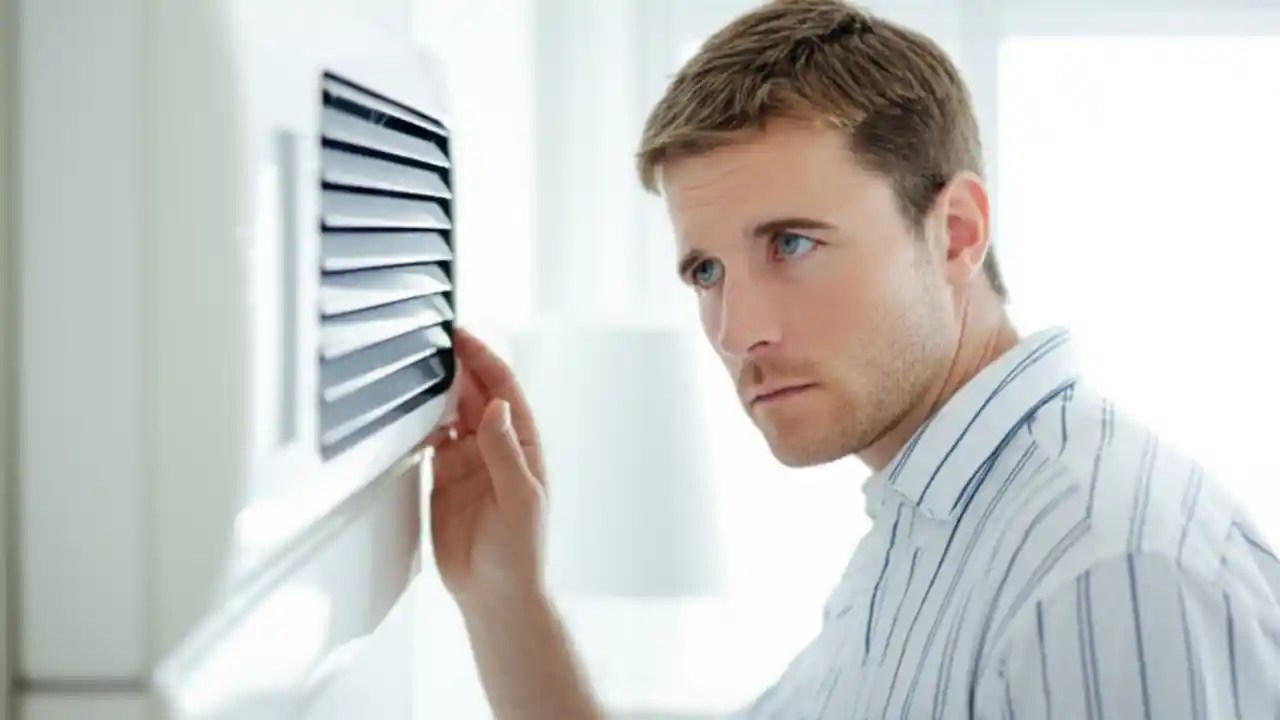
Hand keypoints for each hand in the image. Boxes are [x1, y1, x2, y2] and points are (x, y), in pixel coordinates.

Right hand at [421, 327, 547, 607]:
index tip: (463, 338)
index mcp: (524, 446)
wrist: (494, 594)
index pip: (504, 391)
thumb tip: (496, 406)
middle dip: (458, 366)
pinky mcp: (444, 479)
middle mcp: (497, 449)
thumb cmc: (521, 552)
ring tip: (415, 366)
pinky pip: (430, 440)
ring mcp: (469, 462)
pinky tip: (406, 409)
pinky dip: (418, 423)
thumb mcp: (520, 498)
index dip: (485, 361)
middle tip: (432, 340)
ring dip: (436, 390)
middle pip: (475, 395)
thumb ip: (505, 452)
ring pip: (450, 413)